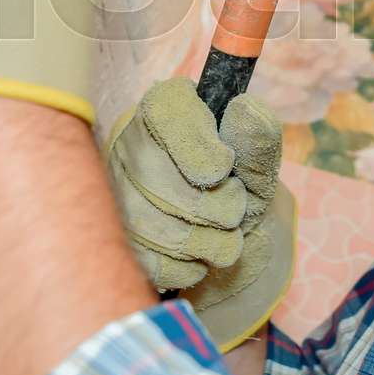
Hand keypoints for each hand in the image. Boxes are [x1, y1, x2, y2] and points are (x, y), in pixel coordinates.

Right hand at [106, 77, 295, 351]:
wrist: (228, 238)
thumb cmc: (240, 189)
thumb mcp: (258, 165)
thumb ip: (258, 139)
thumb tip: (244, 109)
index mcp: (167, 109)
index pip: (164, 110)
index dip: (196, 145)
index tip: (224, 169)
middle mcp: (130, 142)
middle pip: (152, 174)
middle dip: (210, 206)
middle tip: (235, 211)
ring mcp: (114, 192)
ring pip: (146, 221)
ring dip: (204, 240)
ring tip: (224, 236)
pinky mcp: (116, 238)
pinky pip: (145, 258)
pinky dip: (185, 265)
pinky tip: (199, 255)